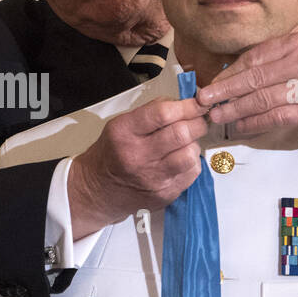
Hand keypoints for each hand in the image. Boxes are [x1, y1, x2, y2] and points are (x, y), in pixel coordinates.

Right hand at [67, 96, 210, 237]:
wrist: (99, 189)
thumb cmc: (112, 153)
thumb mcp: (121, 124)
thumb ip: (151, 111)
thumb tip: (183, 103)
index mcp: (124, 133)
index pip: (162, 114)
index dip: (187, 106)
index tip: (197, 102)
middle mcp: (137, 156)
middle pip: (181, 134)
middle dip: (197, 122)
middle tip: (198, 119)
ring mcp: (152, 178)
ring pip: (190, 154)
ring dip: (194, 144)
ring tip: (186, 142)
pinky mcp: (164, 194)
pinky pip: (191, 173)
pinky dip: (191, 162)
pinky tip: (180, 159)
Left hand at [196, 31, 297, 139]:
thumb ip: (272, 63)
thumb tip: (229, 76)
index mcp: (294, 44)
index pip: (252, 58)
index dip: (227, 73)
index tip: (210, 83)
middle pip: (252, 78)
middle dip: (223, 90)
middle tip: (203, 100)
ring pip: (259, 98)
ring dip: (233, 109)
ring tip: (216, 116)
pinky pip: (273, 117)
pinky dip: (252, 123)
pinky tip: (238, 128)